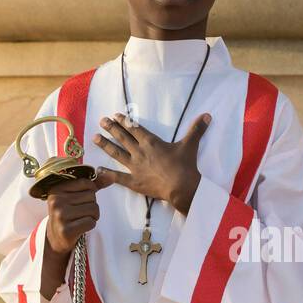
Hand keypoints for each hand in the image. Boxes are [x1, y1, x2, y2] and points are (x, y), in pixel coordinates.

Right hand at [45, 176, 103, 254]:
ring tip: (82, 218)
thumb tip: (111, 176)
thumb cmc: (69, 212)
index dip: (91, 191)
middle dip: (92, 204)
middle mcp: (56, 201)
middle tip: (81, 212)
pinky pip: (91, 222)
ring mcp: (60, 216)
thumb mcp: (76, 195)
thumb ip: (93, 185)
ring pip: (93, 209)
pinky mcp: (66, 230)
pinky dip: (91, 224)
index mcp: (57, 189)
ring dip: (93, 215)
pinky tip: (81, 226)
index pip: (86, 183)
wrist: (56, 236)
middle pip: (91, 196)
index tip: (82, 199)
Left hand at [92, 111, 210, 214]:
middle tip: (102, 121)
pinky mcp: (134, 182)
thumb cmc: (185, 165)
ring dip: (105, 145)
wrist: (182, 187)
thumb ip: (196, 129)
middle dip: (111, 128)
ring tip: (95, 138)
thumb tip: (207, 115)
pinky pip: (117, 177)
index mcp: (151, 142)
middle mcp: (140, 152)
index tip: (115, 115)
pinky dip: (107, 173)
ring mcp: (135, 167)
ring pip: (116, 153)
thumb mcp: (190, 145)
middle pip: (122, 138)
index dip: (125, 121)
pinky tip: (98, 169)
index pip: (135, 129)